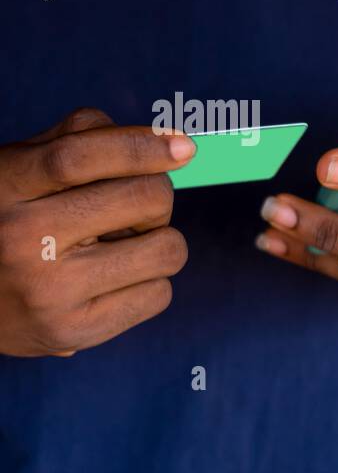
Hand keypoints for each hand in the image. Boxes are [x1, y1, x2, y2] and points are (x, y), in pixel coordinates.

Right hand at [0, 109, 192, 356]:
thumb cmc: (8, 221)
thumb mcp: (20, 170)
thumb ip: (76, 142)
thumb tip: (168, 145)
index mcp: (5, 186)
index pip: (79, 157)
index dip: (141, 146)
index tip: (184, 147)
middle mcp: (23, 238)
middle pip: (145, 198)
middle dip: (155, 198)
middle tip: (129, 211)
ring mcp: (49, 290)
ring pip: (168, 249)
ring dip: (158, 242)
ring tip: (118, 247)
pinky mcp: (74, 331)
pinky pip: (160, 294)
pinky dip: (150, 282)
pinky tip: (113, 281)